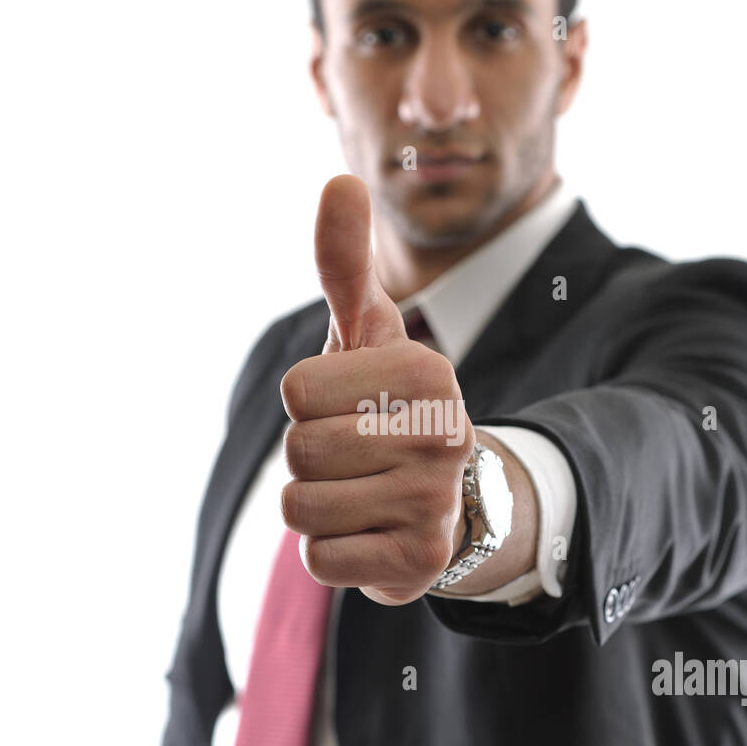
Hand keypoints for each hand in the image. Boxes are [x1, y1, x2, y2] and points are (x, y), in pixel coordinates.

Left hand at [280, 174, 473, 605]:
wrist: (449, 501)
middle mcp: (444, 437)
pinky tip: (368, 535)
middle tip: (355, 455)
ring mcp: (435, 504)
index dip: (308, 402)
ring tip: (360, 494)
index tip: (351, 405)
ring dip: (315, 505)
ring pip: (301, 508)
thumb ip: (346, 263)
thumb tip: (339, 179)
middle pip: (299, 451)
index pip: (298, 392)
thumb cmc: (390, 405)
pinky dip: (331, 552)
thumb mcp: (371, 333)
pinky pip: (321, 560)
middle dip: (310, 455)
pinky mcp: (419, 566)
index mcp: (428, 372)